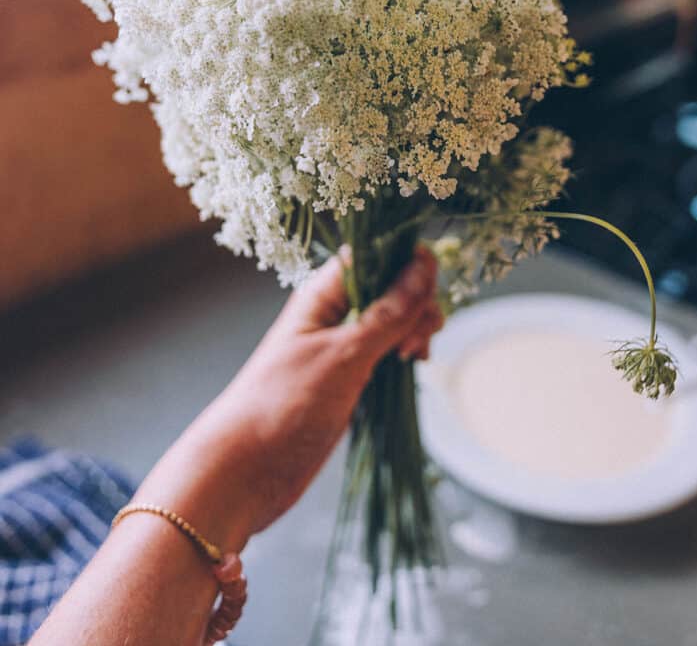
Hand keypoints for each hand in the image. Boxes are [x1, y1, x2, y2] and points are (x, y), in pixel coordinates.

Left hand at [135, 248, 442, 550]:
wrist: (244, 471)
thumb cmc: (283, 405)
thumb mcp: (343, 355)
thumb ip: (388, 312)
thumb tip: (425, 265)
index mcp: (323, 293)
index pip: (375, 253)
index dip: (407, 264)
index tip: (424, 298)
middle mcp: (333, 312)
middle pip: (392, 284)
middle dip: (417, 303)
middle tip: (412, 342)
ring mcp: (343, 344)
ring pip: (395, 319)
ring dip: (414, 330)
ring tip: (411, 358)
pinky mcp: (350, 375)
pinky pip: (388, 349)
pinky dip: (405, 354)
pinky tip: (410, 368)